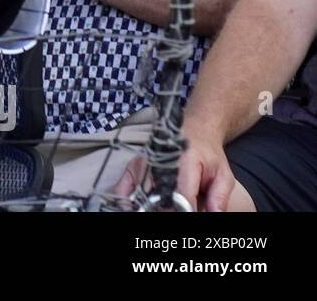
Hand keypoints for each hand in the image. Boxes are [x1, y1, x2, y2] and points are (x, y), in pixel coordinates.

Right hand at [115, 134, 238, 211]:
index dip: (185, 209)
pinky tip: (134, 205)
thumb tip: (214, 217)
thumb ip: (219, 198)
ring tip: (155, 208)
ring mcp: (144, 162)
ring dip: (146, 204)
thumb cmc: (208, 154)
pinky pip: (125, 186)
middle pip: (157, 196)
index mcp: (185, 161)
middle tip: (174, 208)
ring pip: (139, 193)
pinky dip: (128, 198)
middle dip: (165, 208)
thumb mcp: (223, 175)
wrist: (194, 130)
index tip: (190, 213)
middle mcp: (159, 161)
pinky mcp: (134, 165)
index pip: (181, 195)